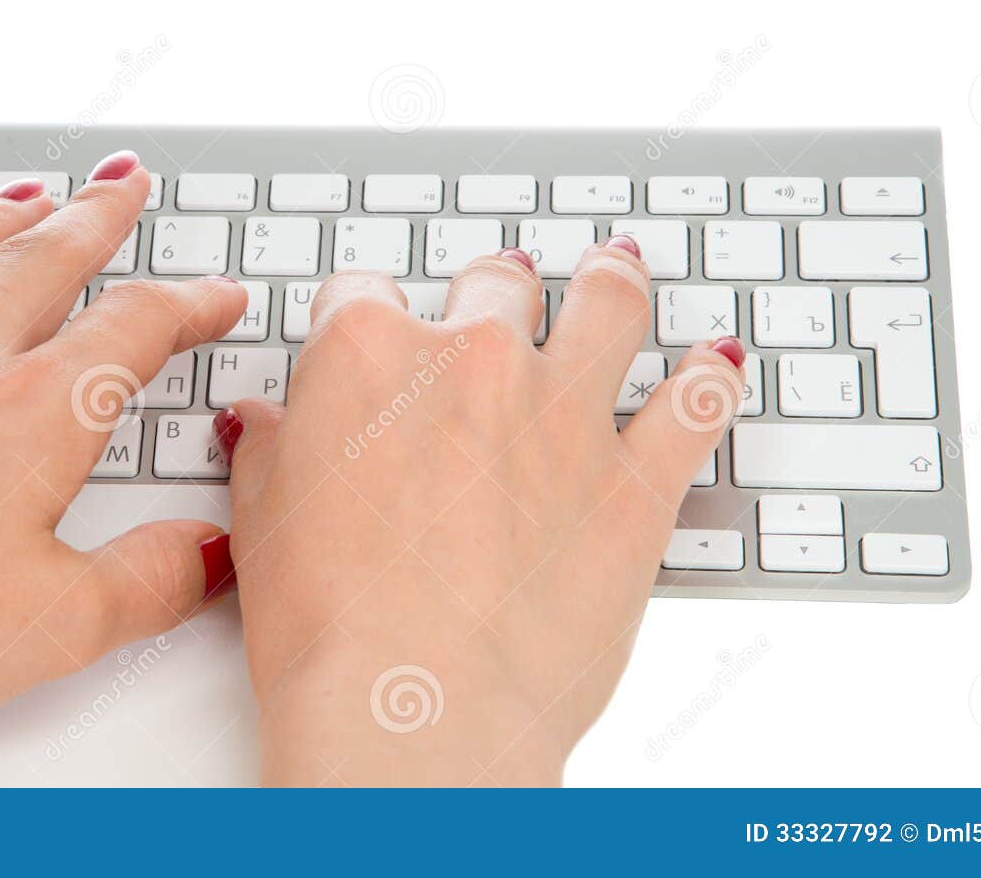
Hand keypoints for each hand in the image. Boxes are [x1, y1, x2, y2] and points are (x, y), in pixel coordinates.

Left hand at [0, 152, 246, 784]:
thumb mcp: (53, 625)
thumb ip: (149, 582)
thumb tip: (212, 553)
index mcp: (33, 413)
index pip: (134, 326)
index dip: (189, 302)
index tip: (218, 294)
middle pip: (41, 259)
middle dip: (96, 213)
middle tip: (123, 180)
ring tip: (23, 195)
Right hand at [223, 238, 745, 785]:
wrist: (413, 711)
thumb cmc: (330, 630)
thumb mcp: (264, 524)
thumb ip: (269, 452)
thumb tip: (263, 424)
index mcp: (369, 358)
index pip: (363, 293)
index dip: (362, 311)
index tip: (369, 325)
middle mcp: (472, 363)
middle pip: (492, 283)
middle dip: (492, 285)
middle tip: (498, 292)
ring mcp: (562, 416)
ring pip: (606, 308)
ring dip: (611, 282)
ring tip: (617, 269)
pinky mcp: (633, 482)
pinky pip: (694, 406)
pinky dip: (711, 377)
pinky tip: (716, 360)